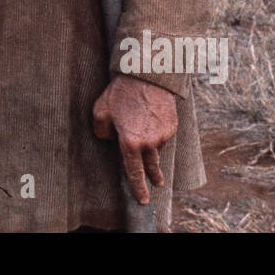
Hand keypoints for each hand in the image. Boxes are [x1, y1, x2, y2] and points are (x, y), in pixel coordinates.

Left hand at [91, 74, 177, 204]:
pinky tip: (151, 118)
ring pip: (156, 147)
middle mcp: (150, 143)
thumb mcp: (100, 111)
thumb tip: (110, 140)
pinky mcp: (173, 125)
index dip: (138, 188)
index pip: (134, 172)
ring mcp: (163, 135)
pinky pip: (164, 134)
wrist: (146, 74)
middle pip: (151, 166)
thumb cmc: (120, 93)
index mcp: (130, 143)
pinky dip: (158, 131)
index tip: (143, 200)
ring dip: (151, 144)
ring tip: (142, 125)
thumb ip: (101, 131)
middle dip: (153, 177)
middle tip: (156, 184)